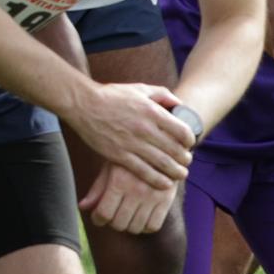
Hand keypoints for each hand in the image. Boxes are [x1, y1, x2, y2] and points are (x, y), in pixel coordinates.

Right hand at [69, 82, 192, 187]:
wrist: (83, 104)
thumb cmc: (112, 95)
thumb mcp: (140, 89)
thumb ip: (163, 94)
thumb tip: (180, 105)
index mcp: (153, 112)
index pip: (182, 131)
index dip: (190, 140)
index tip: (189, 144)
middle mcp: (145, 129)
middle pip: (175, 149)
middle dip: (185, 158)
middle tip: (187, 161)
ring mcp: (132, 144)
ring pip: (162, 163)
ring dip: (176, 171)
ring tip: (181, 174)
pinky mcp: (119, 156)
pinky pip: (143, 171)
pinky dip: (157, 180)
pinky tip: (165, 184)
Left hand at [79, 162, 179, 233]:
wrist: (162, 145)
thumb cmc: (131, 157)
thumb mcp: (111, 167)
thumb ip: (98, 188)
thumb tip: (82, 207)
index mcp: (119, 181)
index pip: (104, 213)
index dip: (98, 219)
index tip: (99, 216)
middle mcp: (137, 190)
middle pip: (119, 223)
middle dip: (112, 222)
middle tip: (114, 215)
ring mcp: (153, 196)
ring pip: (135, 228)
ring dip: (128, 225)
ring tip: (128, 216)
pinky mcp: (167, 200)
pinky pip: (153, 226)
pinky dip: (145, 226)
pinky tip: (143, 217)